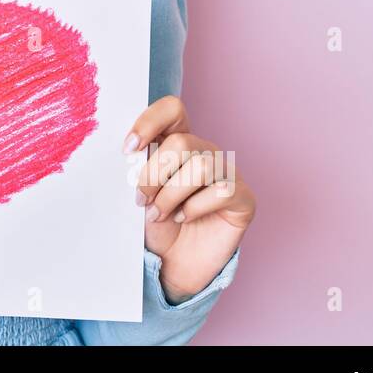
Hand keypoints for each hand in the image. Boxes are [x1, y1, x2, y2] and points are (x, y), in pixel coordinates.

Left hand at [123, 95, 254, 303]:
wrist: (170, 262)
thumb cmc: (154, 222)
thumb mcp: (139, 191)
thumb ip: (138, 167)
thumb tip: (130, 150)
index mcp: (178, 140)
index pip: (172, 109)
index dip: (149, 122)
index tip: (129, 149)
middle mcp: (205, 151)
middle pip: (182, 142)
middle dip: (154, 174)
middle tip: (140, 199)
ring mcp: (227, 173)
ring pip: (201, 166)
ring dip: (170, 194)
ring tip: (157, 214)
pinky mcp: (243, 198)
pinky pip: (221, 191)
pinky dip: (194, 208)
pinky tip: (183, 218)